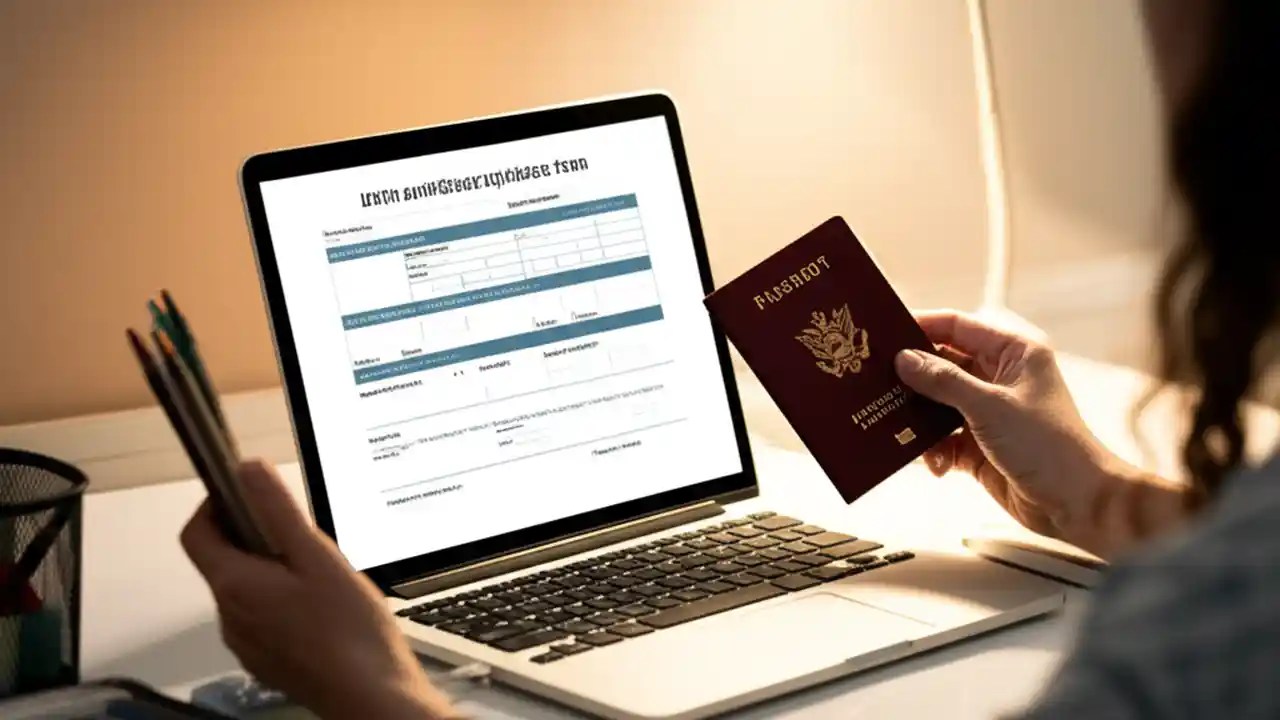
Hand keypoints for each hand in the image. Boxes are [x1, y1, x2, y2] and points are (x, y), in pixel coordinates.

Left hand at [180, 460, 457, 719]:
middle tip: (298, 534)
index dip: (214, 505)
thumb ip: (278, 509)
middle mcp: (231, 617)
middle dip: (254, 538)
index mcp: (236, 586)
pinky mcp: (265, 661)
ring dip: (270, 572)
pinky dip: (280, 603)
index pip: (195, 533)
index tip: (243, 494)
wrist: (369, 694)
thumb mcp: (318, 555)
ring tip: (317, 575)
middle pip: (222, 561)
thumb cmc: (349, 632)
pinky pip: (260, 620)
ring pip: (244, 591)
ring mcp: (246, 643)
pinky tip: (320, 608)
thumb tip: (248, 470)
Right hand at [893, 310, 1171, 557]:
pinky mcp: (979, 446)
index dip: (922, 325)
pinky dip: (933, 450)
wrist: (1077, 504)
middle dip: (913, 377)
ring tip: (898, 425)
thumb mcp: (991, 407)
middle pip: (942, 365)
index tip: (886, 330)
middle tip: (877, 379)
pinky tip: (934, 463)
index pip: (959, 327)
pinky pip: (942, 439)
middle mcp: (999, 379)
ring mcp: (988, 413)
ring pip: (937, 404)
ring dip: (920, 418)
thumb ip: (944, 382)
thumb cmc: (1051, 447)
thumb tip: (905, 359)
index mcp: (1013, 354)